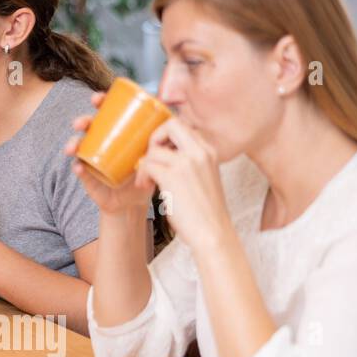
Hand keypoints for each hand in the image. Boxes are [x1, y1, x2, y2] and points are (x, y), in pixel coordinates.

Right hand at [65, 91, 155, 215]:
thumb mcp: (154, 155)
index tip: (98, 99)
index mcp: (114, 132)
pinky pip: (79, 169)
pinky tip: (78, 167)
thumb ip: (164, 142)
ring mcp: (91, 158)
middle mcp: (99, 142)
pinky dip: (78, 167)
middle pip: (88, 126)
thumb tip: (176, 128)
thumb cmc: (143, 173)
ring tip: (74, 147)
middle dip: (83, 121)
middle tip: (82, 123)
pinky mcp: (87, 175)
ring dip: (74, 142)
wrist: (133, 201)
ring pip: (79, 145)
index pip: (105, 112)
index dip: (99, 102)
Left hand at [134, 116, 229, 251]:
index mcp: (209, 151)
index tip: (162, 153)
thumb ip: (191, 161)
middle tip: (151, 158)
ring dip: (145, 165)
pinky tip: (147, 187)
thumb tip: (164, 151)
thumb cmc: (206, 210)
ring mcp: (187, 163)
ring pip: (154, 149)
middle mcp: (200, 152)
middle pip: (170, 124)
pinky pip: (147, 165)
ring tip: (147, 181)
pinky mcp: (173, 177)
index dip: (167, 135)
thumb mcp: (205, 176)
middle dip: (154, 138)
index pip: (184, 125)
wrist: (213, 233)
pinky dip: (143, 176)